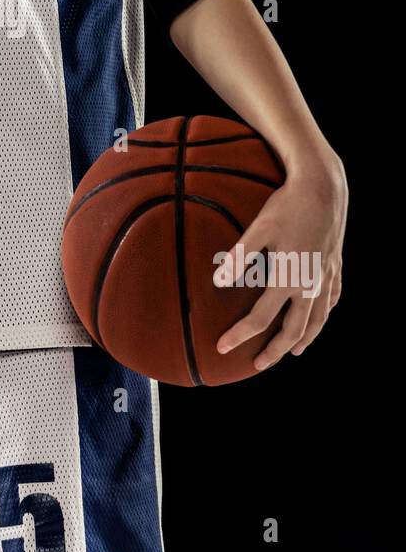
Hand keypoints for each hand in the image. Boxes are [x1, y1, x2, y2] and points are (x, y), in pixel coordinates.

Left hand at [214, 154, 347, 370]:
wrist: (324, 186)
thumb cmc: (287, 205)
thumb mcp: (258, 229)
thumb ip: (239, 258)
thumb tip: (217, 282)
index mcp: (287, 278)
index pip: (261, 318)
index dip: (240, 335)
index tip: (222, 347)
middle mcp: (309, 283)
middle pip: (293, 329)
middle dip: (275, 351)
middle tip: (258, 365)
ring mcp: (325, 275)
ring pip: (318, 319)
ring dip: (305, 339)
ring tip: (295, 352)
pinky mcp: (334, 264)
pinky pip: (332, 296)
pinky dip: (325, 312)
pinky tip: (321, 315)